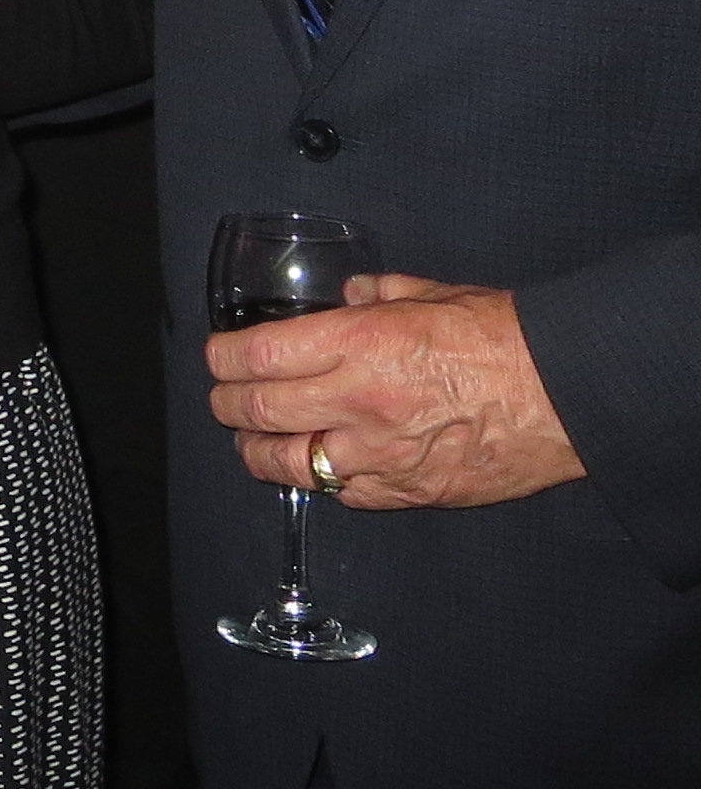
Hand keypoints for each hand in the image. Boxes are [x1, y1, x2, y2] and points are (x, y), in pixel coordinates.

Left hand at [205, 275, 584, 509]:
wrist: (571, 394)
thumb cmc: (504, 335)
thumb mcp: (432, 293)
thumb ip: (378, 294)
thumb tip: (348, 292)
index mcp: (357, 344)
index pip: (258, 357)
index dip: (224, 359)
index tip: (216, 358)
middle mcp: (358, 402)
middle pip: (260, 412)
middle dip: (228, 406)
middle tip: (222, 400)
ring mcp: (383, 455)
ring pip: (291, 466)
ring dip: (259, 455)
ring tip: (251, 444)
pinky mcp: (412, 492)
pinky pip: (347, 495)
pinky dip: (325, 485)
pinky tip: (319, 471)